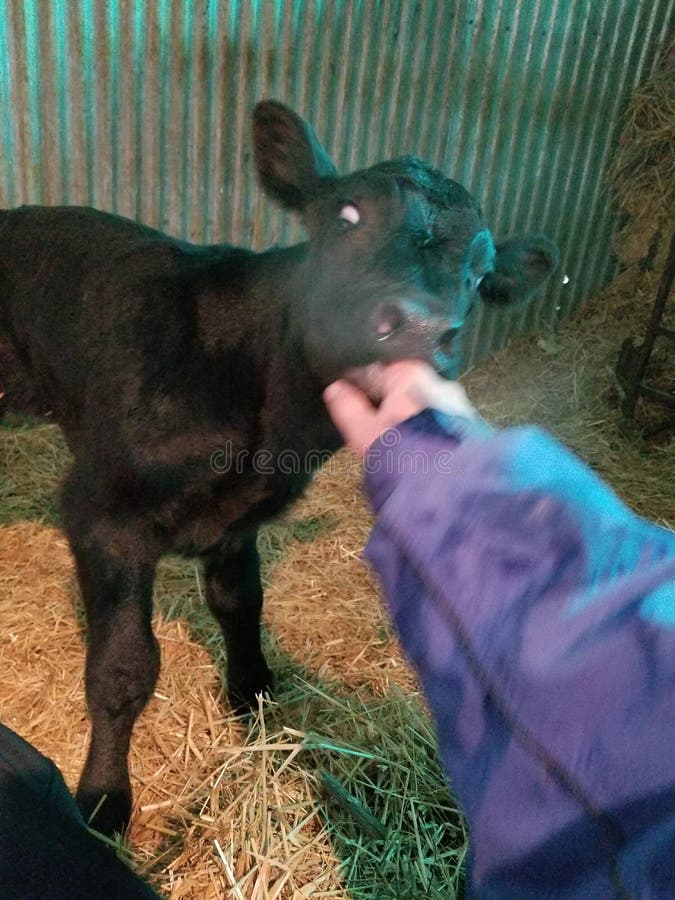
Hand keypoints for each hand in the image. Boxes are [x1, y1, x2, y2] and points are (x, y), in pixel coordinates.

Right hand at [323, 361, 476, 455]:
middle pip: (401, 387)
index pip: (378, 369)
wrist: (446, 485)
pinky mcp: (465, 424)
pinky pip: (436, 420)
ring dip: (406, 417)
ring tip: (392, 441)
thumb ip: (347, 407)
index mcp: (410, 373)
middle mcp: (436, 381)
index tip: (350, 402)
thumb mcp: (363, 431)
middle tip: (371, 426)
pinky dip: (423, 428)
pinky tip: (413, 447)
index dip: (361, 386)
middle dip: (386, 403)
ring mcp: (455, 402)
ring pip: (420, 405)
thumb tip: (334, 389)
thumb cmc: (400, 451)